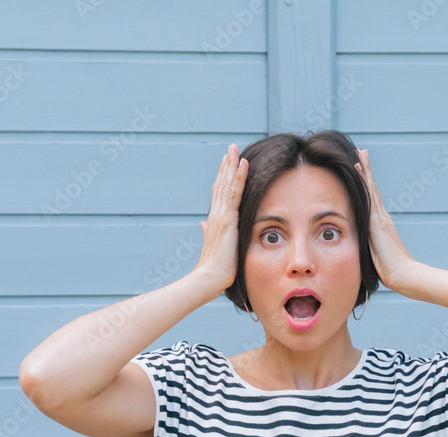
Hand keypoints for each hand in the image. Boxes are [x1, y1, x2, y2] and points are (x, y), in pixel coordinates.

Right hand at [195, 143, 247, 288]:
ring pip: (226, 184)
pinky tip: (243, 163)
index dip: (223, 177)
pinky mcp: (227, 218)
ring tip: (234, 148)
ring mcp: (221, 214)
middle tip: (230, 147)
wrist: (209, 278)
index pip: (219, 193)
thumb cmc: (214, 268)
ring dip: (231, 164)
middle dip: (226, 165)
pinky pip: (234, 192)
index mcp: (215, 220)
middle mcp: (216, 214)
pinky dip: (239, 176)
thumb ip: (209, 232)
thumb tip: (204, 224)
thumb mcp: (213, 245)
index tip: (227, 162)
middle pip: (221, 183)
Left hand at [354, 148, 416, 289]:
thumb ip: (370, 252)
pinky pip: (369, 194)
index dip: (366, 186)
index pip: (371, 201)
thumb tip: (363, 255)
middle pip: (372, 189)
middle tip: (362, 153)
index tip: (360, 171)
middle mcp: (381, 217)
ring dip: (365, 170)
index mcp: (380, 226)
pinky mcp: (377, 220)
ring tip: (360, 153)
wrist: (403, 274)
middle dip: (366, 171)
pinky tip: (358, 167)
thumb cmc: (390, 272)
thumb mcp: (376, 258)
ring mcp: (380, 217)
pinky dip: (364, 180)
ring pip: (371, 188)